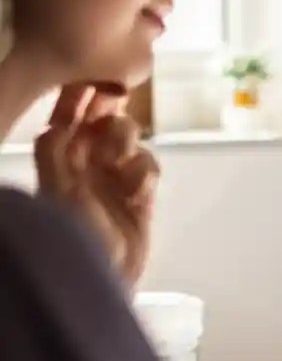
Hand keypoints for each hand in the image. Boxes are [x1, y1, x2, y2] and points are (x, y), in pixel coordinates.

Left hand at [34, 84, 159, 288]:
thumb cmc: (71, 237)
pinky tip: (136, 190)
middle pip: (103, 122)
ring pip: (130, 140)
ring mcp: (115, 179)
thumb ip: (54, 154)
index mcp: (60, 160)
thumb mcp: (55, 193)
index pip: (69, 118)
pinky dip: (144, 172)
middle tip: (115, 101)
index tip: (93, 80)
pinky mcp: (141, 196)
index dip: (79, 97)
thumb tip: (56, 122)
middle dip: (109, 115)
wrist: (101, 280)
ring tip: (117, 160)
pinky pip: (148, 167)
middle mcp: (87, 165)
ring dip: (126, 142)